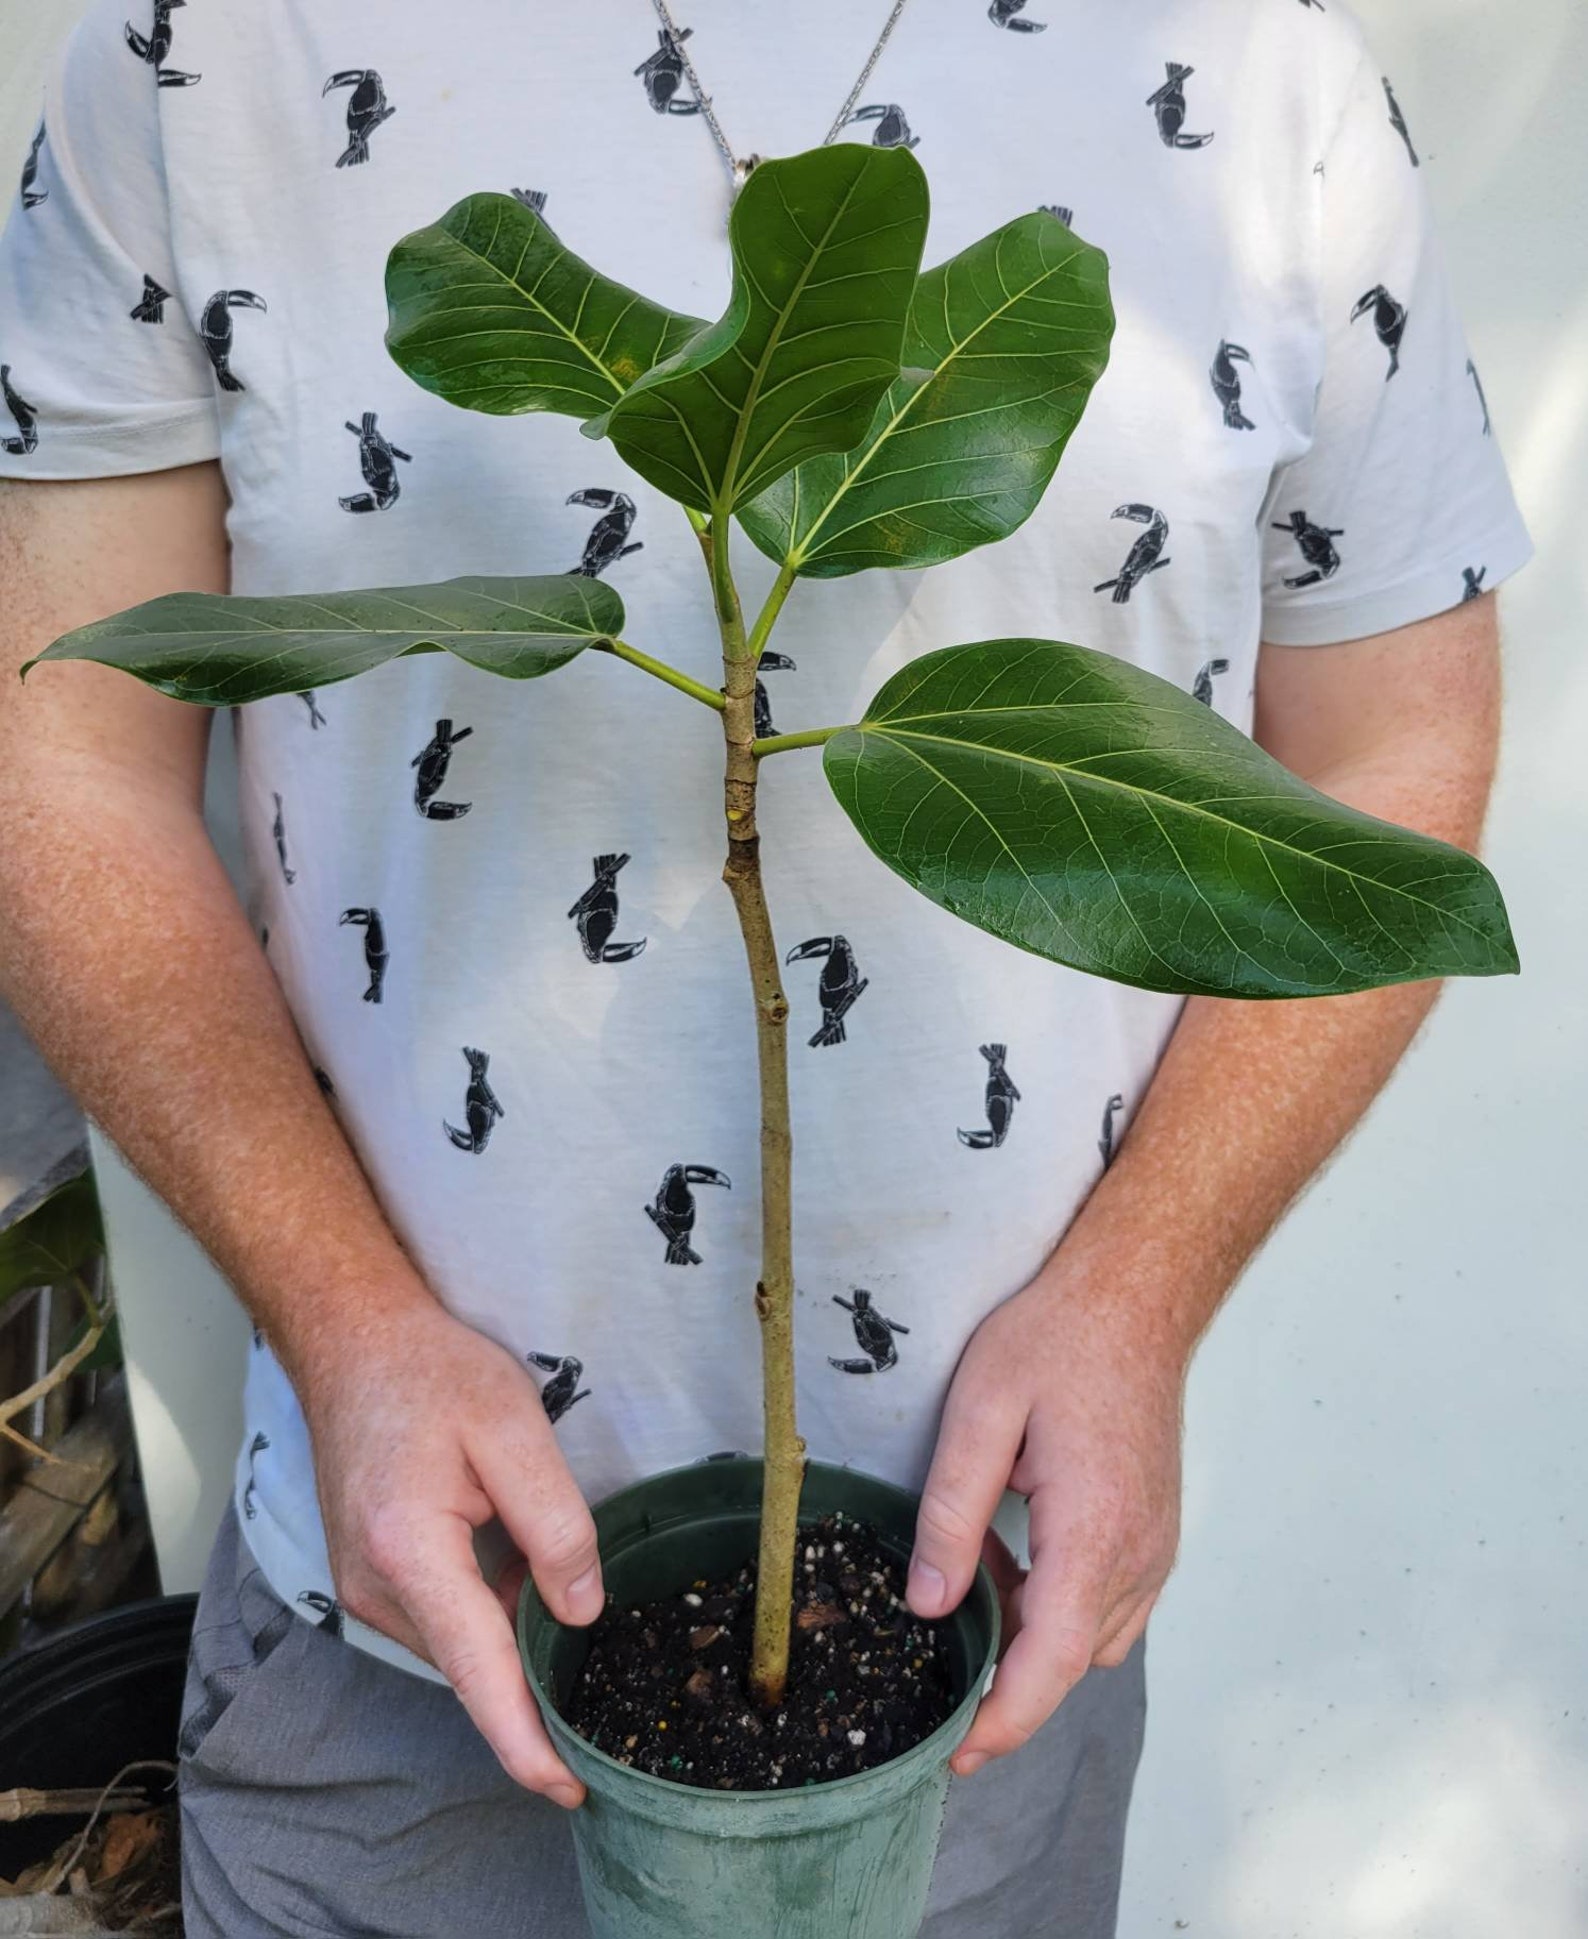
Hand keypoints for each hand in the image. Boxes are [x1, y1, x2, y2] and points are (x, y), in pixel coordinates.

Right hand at [290, 1298, 603, 1807]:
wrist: (353, 1344)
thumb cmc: (431, 1373)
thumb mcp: (513, 1429)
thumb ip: (555, 1525)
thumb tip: (581, 1612)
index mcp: (410, 1553)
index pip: (477, 1673)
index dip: (525, 1740)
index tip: (568, 1788)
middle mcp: (375, 1588)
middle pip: (472, 1665)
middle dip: (533, 1674)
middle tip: (595, 1651)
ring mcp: (365, 1589)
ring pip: (461, 1644)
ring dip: (511, 1628)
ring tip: (544, 1560)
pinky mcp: (371, 1578)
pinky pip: (444, 1617)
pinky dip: (487, 1607)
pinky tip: (512, 1557)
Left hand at [905, 1275, 1184, 1776]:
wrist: (1135, 1297)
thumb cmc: (1056, 1341)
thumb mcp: (979, 1414)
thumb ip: (951, 1515)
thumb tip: (929, 1606)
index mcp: (1092, 1534)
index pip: (1049, 1663)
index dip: (1003, 1721)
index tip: (957, 1756)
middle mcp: (1136, 1554)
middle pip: (1071, 1662)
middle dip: (1009, 1685)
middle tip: (941, 1681)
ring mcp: (1154, 1545)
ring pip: (1091, 1637)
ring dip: (1033, 1637)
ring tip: (973, 1586)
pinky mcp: (1153, 1530)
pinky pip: (1107, 1600)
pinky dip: (1058, 1604)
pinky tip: (1013, 1557)